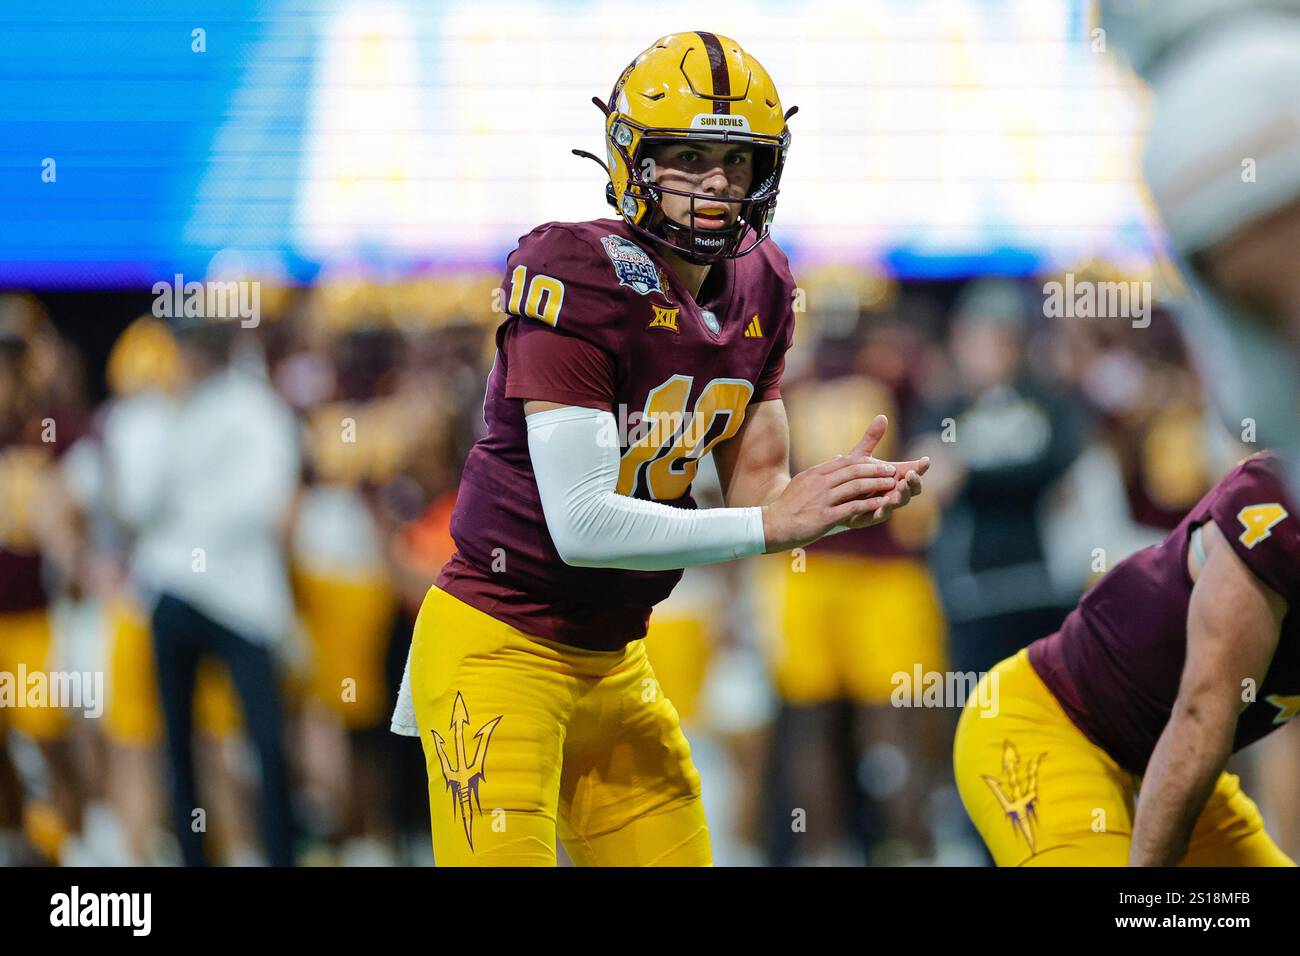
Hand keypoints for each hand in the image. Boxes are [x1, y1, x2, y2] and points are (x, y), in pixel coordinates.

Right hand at [761, 453, 899, 551]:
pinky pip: (852, 507)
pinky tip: (882, 504)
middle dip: (876, 469)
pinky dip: (869, 504)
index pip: (845, 461)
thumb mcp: (803, 482)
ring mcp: (822, 499)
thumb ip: (822, 471)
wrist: (772, 525)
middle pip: (853, 470)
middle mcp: (820, 483)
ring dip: (877, 484)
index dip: (865, 461)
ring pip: (855, 486)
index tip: (879, 464)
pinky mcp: (825, 516)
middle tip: (892, 470)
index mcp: (815, 473)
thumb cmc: (789, 506)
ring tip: (892, 484)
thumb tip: (839, 457)